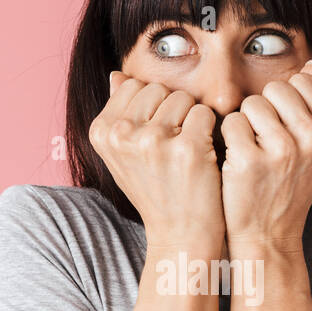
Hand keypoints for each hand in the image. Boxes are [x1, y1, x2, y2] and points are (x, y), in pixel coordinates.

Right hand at [88, 71, 224, 247]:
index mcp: (101, 131)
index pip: (134, 85)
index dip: (153, 108)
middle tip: (173, 148)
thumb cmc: (156, 191)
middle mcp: (121, 134)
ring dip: (192, 121)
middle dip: (172, 112)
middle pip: (159, 88)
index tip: (155, 139)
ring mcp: (153, 141)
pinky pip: (205, 113)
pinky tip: (203, 157)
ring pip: (183, 98)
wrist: (179, 236)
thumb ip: (119, 113)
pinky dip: (210, 131)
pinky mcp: (187, 148)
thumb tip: (116, 74)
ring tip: (185, 153)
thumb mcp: (125, 154)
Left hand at [220, 59, 311, 249]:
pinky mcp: (248, 161)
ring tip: (254, 153)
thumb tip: (311, 65)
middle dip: (265, 110)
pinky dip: (229, 139)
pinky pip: (231, 123)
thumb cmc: (288, 187)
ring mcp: (281, 151)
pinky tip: (237, 162)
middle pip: (276, 88)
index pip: (301, 81)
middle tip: (266, 144)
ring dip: (246, 124)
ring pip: (252, 103)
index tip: (284, 131)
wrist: (269, 235)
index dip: (284, 102)